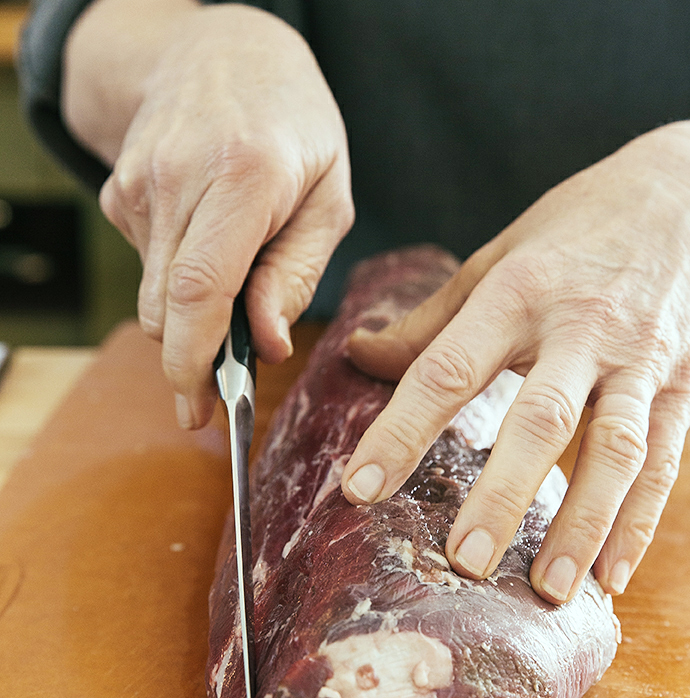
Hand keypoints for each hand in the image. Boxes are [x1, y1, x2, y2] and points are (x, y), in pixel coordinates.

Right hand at [88, 4, 352, 427]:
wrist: (223, 54)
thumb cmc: (294, 129)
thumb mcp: (328, 198)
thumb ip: (295, 274)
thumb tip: (267, 345)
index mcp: (245, 176)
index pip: (200, 288)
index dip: (193, 360)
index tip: (200, 409)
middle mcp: (178, 177)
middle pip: (165, 305)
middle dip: (188, 362)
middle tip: (217, 393)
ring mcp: (138, 182)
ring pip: (153, 294)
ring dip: (190, 318)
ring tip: (233, 288)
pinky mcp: (119, 191)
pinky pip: (148, 265)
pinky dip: (178, 281)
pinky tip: (208, 245)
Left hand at [341, 122, 689, 602]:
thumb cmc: (574, 231)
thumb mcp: (496, 256)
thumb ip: (430, 320)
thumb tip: (357, 357)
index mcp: (518, 292)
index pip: (448, 369)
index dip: (401, 431)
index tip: (360, 490)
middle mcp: (582, 328)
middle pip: (542, 419)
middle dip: (504, 494)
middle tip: (466, 562)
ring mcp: (641, 360)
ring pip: (616, 450)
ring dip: (584, 524)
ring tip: (552, 592)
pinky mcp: (684, 383)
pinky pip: (665, 461)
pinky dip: (640, 522)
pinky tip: (613, 577)